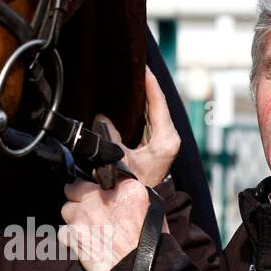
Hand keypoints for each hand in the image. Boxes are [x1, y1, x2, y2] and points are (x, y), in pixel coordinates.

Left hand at [59, 177, 153, 270]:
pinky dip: (71, 237)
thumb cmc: (151, 245)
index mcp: (125, 189)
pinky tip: (85, 243)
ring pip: (67, 209)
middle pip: (75, 187)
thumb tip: (116, 185)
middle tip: (89, 209)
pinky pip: (63, 231)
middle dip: (79, 197)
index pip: (98, 174)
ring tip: (90, 230)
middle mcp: (101, 197)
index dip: (96, 184)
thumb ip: (129, 193)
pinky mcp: (73, 234)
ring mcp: (84, 215)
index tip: (97, 191)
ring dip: (75, 218)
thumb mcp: (151, 209)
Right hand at [97, 67, 179, 188]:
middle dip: (145, 87)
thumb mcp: (120, 160)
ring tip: (131, 79)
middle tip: (132, 68)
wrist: (142, 202)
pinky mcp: (157, 143)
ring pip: (154, 111)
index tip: (143, 68)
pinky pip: (149, 119)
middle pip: (158, 104)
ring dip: (142, 97)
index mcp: (166, 139)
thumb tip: (101, 117)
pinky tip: (130, 99)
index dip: (150, 84)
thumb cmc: (134, 185)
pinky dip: (140, 108)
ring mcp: (165, 140)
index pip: (159, 103)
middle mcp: (169, 137)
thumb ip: (110, 136)